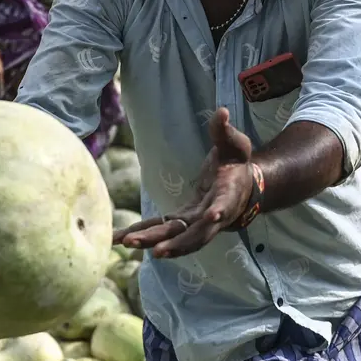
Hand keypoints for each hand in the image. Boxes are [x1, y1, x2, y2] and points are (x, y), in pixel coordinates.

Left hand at [114, 108, 256, 258]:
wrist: (241, 188)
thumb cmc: (236, 163)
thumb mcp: (235, 145)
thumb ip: (224, 131)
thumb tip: (221, 112)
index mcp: (228, 195)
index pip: (225, 204)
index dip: (220, 211)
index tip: (213, 216)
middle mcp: (213, 217)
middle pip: (196, 234)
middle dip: (176, 242)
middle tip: (155, 249)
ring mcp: (196, 224)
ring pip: (176, 238)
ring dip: (153, 241)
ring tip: (127, 243)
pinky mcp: (183, 223)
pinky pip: (161, 231)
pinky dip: (142, 234)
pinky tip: (119, 239)